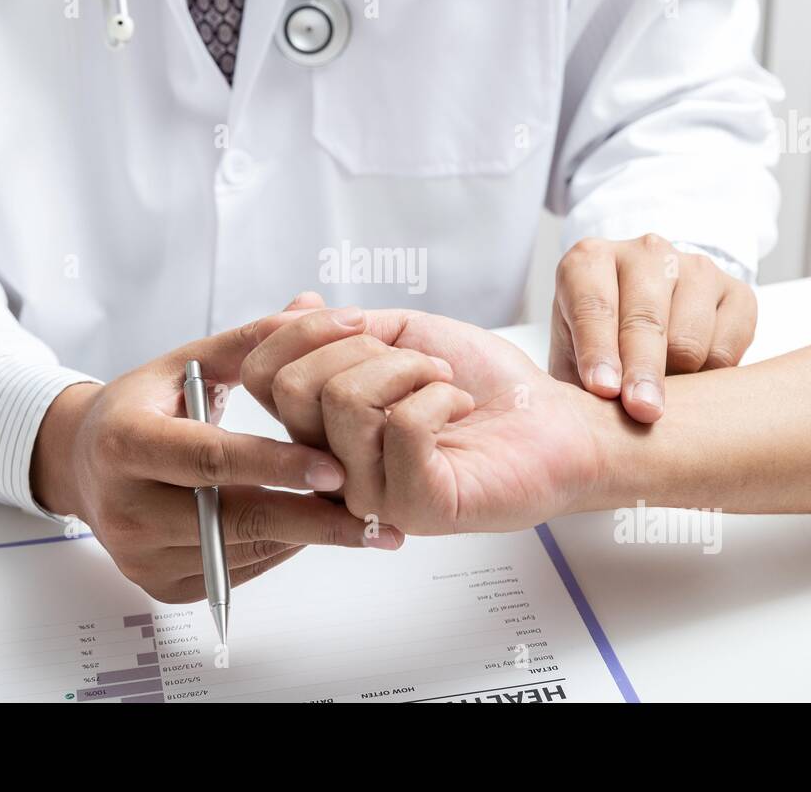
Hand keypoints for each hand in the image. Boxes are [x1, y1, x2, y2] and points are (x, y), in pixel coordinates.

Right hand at [30, 301, 402, 604]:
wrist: (83, 461)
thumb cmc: (147, 405)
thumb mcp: (190, 362)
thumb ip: (255, 339)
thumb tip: (317, 307)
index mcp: (126, 441)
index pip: (210, 458)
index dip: (275, 464)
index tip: (335, 469)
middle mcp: (124, 507)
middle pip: (233, 519)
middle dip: (312, 519)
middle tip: (376, 517)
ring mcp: (139, 555)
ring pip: (242, 551)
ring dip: (303, 535)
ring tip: (356, 519)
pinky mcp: (158, 586)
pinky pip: (236, 573)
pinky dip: (279, 550)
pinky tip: (308, 528)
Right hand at [240, 306, 615, 533]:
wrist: (551, 420)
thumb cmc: (481, 382)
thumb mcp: (400, 335)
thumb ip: (340, 328)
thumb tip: (293, 306)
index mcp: (319, 427)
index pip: (259, 375)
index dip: (297, 329)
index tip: (358, 319)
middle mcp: (331, 465)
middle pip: (289, 386)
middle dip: (358, 346)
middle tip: (414, 360)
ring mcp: (367, 492)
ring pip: (342, 399)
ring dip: (408, 367)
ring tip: (443, 382)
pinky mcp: (413, 505)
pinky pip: (400, 427)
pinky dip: (439, 395)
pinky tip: (459, 407)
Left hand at [550, 234, 755, 422]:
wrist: (642, 327)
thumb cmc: (597, 348)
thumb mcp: (572, 358)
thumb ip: (577, 379)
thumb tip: (594, 413)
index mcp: (590, 262)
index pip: (594, 306)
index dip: (598, 350)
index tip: (602, 389)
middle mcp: (644, 254)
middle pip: (647, 321)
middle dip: (642, 370)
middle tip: (641, 411)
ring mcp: (695, 268)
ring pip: (690, 338)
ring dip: (677, 378)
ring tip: (660, 395)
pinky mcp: (736, 291)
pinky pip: (727, 347)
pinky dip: (711, 375)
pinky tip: (692, 380)